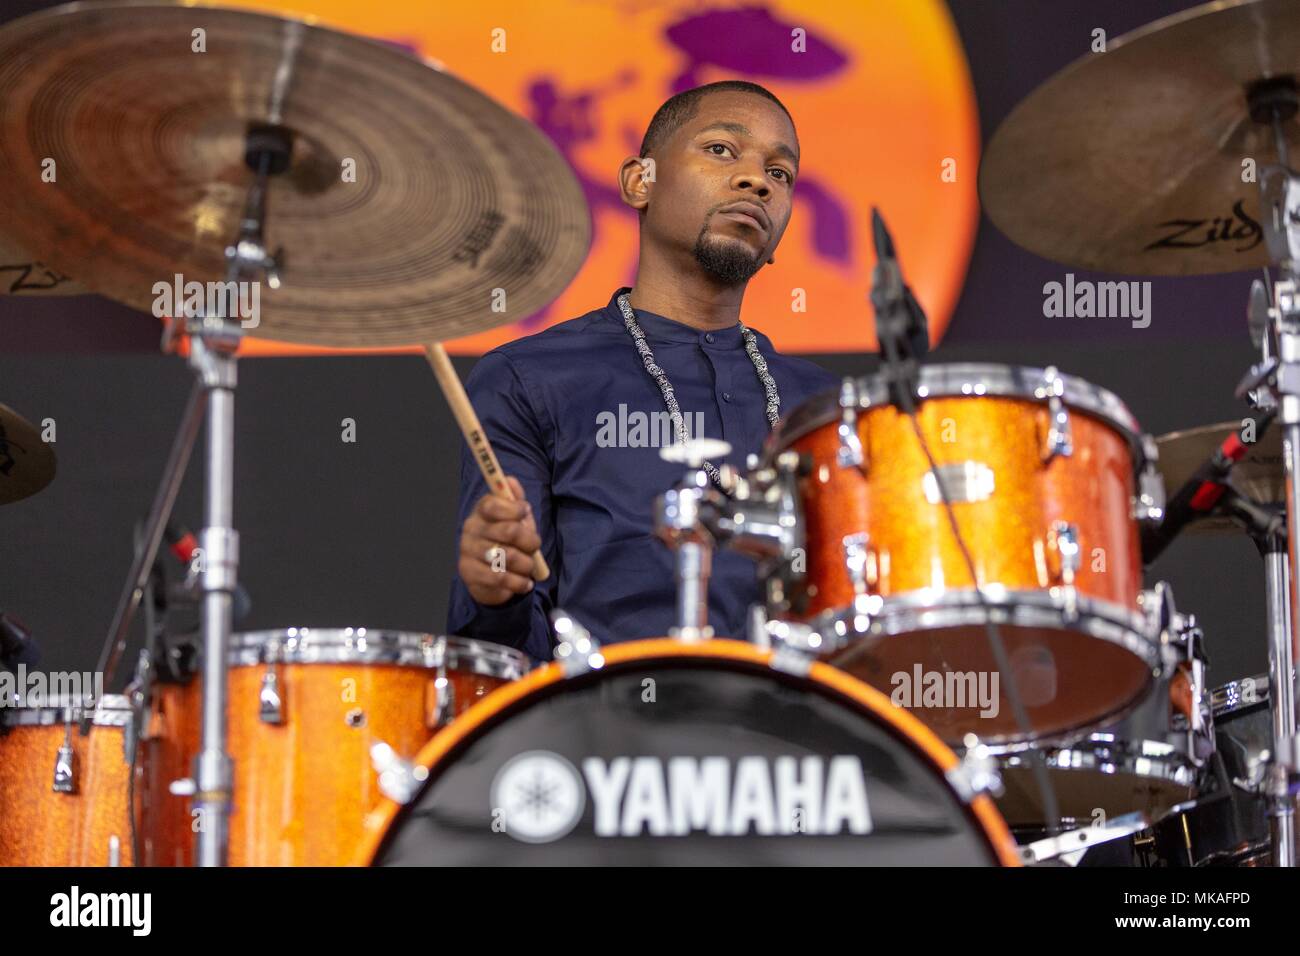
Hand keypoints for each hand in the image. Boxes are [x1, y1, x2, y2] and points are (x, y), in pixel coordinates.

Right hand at [458, 476, 542, 606]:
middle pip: (508, 531)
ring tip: (529, 567)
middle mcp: (471, 529)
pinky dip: (518, 583)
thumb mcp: (516, 520)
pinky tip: (525, 583)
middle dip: (530, 541)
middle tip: (535, 546)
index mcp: (481, 512)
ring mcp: (468, 552)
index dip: (513, 509)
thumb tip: (510, 480)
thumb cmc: (507, 542)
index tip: (525, 512)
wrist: (492, 576)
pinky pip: (500, 579)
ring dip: (526, 564)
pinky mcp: (470, 574)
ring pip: (507, 557)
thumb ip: (515, 501)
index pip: (492, 505)